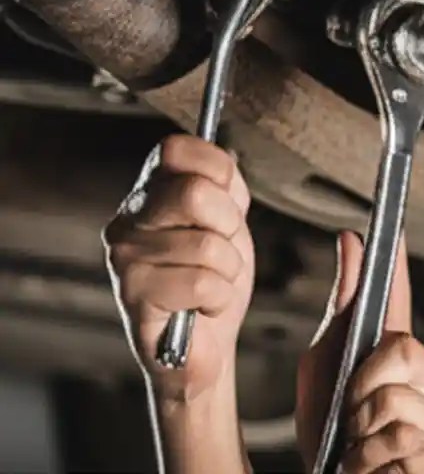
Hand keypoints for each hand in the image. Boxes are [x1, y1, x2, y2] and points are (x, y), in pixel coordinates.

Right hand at [104, 134, 253, 402]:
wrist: (206, 343)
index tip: (228, 202)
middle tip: (224, 249)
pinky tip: (201, 307)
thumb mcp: (228, 220)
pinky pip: (203, 283)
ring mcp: (125, 257)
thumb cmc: (216, 278)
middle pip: (194, 193)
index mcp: (149, 193)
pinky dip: (218, 298)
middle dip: (229, 226)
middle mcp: (127, 219)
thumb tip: (220, 154)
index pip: (177, 149)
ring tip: (211, 283)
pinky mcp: (133, 295)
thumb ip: (224, 183)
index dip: (218, 171)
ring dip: (228, 270)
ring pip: (207, 245)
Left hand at [296, 230, 423, 473]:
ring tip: (357, 450)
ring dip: (360, 431)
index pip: (400, 300)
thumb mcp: (325, 376)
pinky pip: (399, 440)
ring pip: (396, 400)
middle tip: (351, 413)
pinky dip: (369, 459)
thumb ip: (341, 314)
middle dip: (365, 380)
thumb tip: (350, 243)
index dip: (397, 266)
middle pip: (405, 348)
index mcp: (399, 361)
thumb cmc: (334, 441)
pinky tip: (367, 468)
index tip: (390, 231)